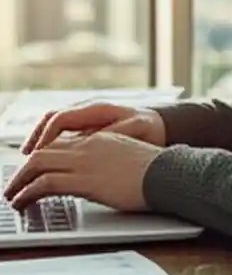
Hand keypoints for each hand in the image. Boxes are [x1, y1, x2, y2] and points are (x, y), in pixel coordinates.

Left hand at [3, 132, 161, 211]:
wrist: (169, 173)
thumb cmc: (158, 171)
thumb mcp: (130, 159)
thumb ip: (109, 161)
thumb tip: (98, 178)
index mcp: (102, 138)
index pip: (61, 143)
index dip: (42, 156)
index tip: (33, 169)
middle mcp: (89, 145)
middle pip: (44, 151)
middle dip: (24, 168)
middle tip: (15, 183)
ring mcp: (85, 161)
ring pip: (37, 164)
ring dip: (19, 181)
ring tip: (13, 195)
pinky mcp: (83, 179)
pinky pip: (44, 183)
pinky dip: (27, 193)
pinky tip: (22, 202)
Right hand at [21, 103, 165, 153]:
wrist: (163, 127)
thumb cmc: (152, 128)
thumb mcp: (139, 129)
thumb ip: (116, 133)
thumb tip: (92, 140)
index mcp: (98, 110)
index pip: (60, 118)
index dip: (45, 135)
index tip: (37, 153)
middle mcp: (89, 113)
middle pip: (51, 121)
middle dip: (36, 139)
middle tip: (26, 161)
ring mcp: (87, 122)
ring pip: (55, 129)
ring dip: (42, 144)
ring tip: (32, 164)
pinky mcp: (89, 132)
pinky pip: (65, 137)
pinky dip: (54, 148)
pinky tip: (51, 164)